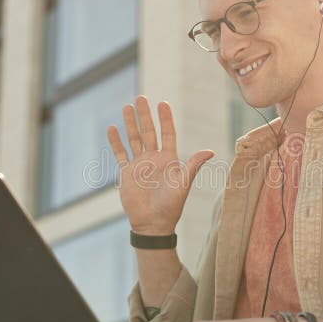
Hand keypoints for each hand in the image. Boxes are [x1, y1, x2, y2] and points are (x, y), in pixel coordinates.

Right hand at [107, 96, 214, 234]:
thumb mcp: (183, 183)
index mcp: (168, 159)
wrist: (153, 223)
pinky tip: (112, 128)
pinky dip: (116, 142)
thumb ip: (193, 165)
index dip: (165, 119)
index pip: (167, 134)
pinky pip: (120, 154)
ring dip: (130, 123)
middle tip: (141, 98)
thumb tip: (210, 151)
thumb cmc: (171, 205)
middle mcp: (153, 159)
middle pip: (148, 132)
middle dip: (145, 115)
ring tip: (126, 106)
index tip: (162, 103)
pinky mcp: (127, 173)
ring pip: (134, 139)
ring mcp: (139, 164)